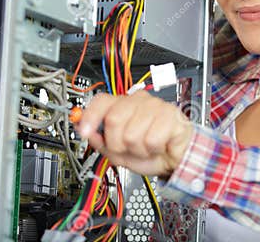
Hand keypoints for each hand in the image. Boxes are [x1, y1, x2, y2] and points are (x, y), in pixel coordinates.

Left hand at [77, 91, 193, 177]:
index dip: (90, 116)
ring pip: (132, 134)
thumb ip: (100, 140)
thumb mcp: (119, 151)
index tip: (83, 131)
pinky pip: (151, 140)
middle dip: (117, 143)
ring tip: (147, 147)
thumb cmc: (150, 152)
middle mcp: (139, 101)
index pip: (102, 101)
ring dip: (138, 150)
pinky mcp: (171, 115)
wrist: (176, 158)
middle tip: (128, 147)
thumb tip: (83, 128)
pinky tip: (159, 146)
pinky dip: (153, 150)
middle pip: (113, 119)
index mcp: (124, 105)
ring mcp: (156, 106)